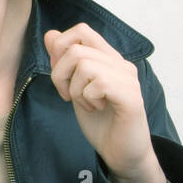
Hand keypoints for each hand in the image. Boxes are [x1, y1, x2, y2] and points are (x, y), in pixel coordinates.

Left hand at [44, 24, 160, 182]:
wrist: (121, 152)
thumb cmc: (100, 121)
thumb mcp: (74, 88)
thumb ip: (64, 62)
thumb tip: (50, 34)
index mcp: (108, 59)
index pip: (81, 30)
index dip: (60, 50)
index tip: (62, 77)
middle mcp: (120, 64)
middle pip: (75, 49)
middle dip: (60, 75)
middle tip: (69, 95)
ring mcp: (128, 79)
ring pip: (85, 65)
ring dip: (76, 89)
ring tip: (87, 104)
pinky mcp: (131, 97)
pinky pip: (99, 84)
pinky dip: (88, 99)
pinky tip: (96, 109)